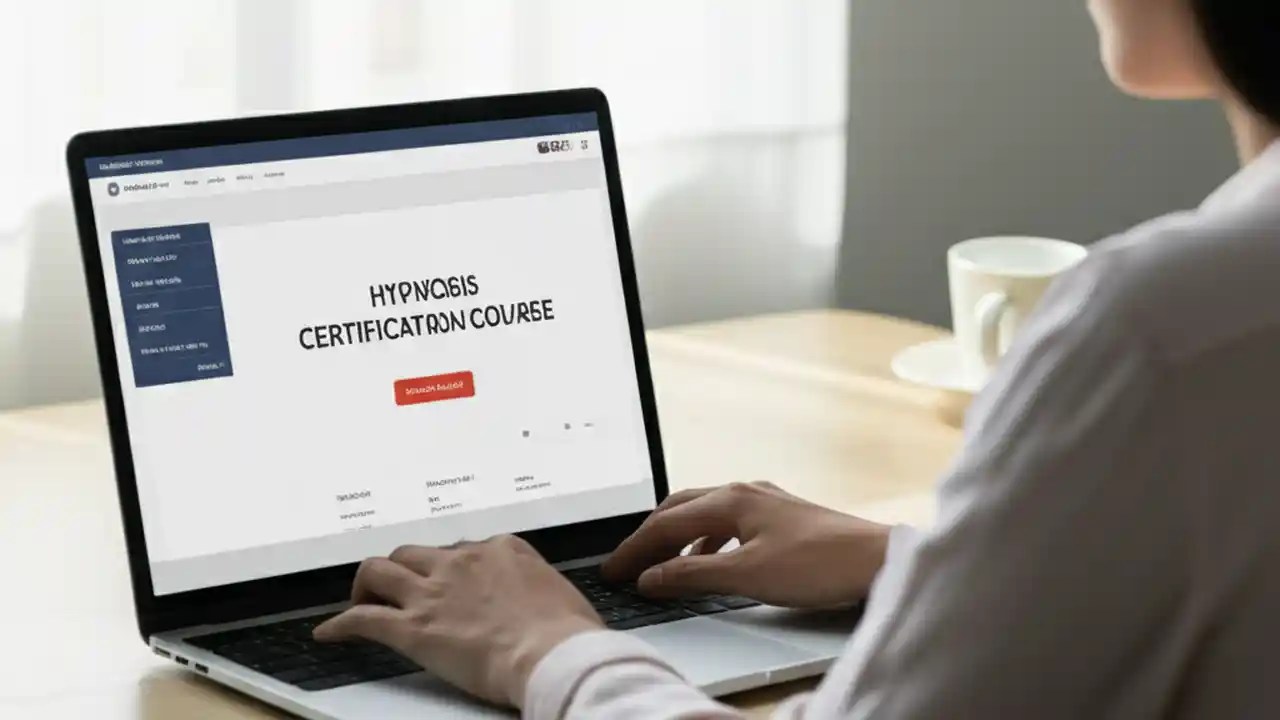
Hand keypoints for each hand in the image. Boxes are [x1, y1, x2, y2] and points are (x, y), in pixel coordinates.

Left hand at [313, 535, 601, 707]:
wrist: (553, 654)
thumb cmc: (567, 632)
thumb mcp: (559, 591)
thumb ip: (536, 585)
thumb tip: (536, 599)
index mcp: (500, 550)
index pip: (462, 550)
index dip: (450, 568)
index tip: (449, 582)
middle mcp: (461, 562)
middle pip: (414, 553)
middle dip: (403, 568)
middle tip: (400, 588)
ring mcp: (433, 592)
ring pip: (380, 571)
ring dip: (367, 584)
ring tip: (362, 598)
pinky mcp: (413, 627)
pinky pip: (362, 619)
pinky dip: (340, 625)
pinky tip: (329, 633)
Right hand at [603, 481, 890, 607]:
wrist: (875, 560)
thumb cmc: (818, 563)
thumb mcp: (746, 576)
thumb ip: (692, 576)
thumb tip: (652, 577)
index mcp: (731, 499)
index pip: (666, 523)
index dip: (635, 549)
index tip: (614, 570)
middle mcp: (745, 492)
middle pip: (680, 509)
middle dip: (650, 537)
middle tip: (628, 564)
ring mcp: (765, 501)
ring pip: (705, 515)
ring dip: (678, 540)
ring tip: (661, 568)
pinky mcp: (782, 517)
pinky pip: (728, 524)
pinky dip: (706, 543)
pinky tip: (709, 564)